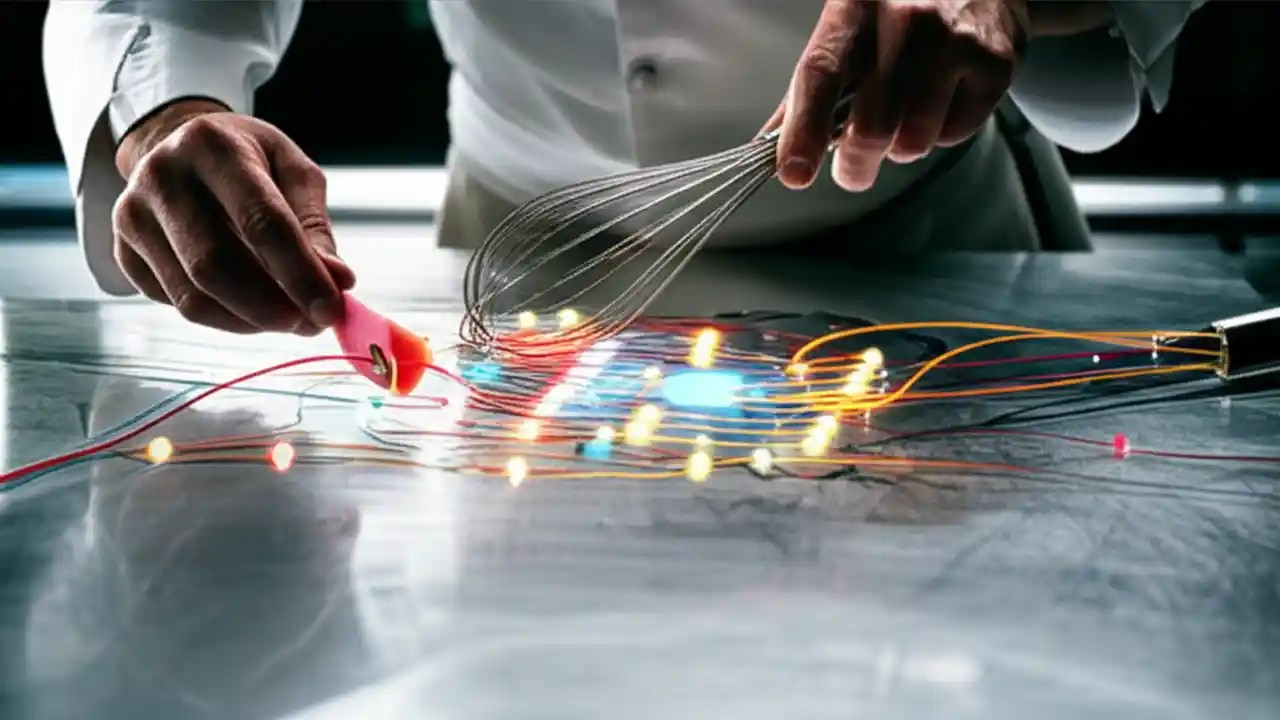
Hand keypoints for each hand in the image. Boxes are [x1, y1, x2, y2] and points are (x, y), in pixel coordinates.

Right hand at [112, 100, 354, 334]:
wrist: (179, 147)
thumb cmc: (248, 160)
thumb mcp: (291, 171)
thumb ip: (314, 226)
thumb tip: (337, 281)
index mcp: (212, 145)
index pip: (260, 221)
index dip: (299, 273)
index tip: (330, 308)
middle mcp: (161, 177)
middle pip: (215, 266)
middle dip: (271, 307)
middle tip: (311, 324)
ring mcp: (132, 216)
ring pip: (192, 297)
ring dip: (250, 322)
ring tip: (289, 319)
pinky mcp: (123, 251)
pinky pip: (177, 304)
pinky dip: (224, 318)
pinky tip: (250, 307)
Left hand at [768, 0, 1029, 191]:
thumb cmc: (899, 16)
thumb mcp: (849, 31)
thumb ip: (810, 89)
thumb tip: (765, 148)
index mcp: (854, 8)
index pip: (821, 75)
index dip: (804, 130)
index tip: (793, 175)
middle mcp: (904, 19)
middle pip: (869, 126)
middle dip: (855, 166)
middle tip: (852, 173)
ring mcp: (954, 40)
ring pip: (913, 140)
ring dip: (901, 149)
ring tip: (903, 122)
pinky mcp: (993, 63)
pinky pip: (953, 135)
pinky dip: (940, 135)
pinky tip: (941, 103)